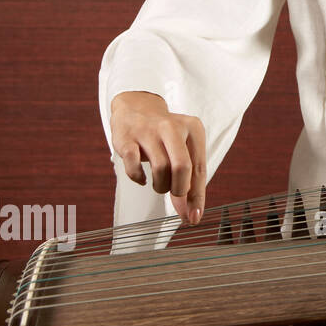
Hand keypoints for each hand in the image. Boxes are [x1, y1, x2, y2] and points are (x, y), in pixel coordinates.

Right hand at [110, 91, 207, 225]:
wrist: (136, 107)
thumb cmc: (166, 138)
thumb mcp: (184, 150)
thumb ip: (189, 180)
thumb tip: (191, 215)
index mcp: (194, 129)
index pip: (199, 169)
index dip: (197, 197)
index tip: (193, 218)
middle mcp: (173, 127)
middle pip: (182, 168)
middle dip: (179, 189)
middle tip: (172, 193)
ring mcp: (148, 131)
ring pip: (160, 169)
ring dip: (160, 185)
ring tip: (159, 183)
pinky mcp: (126, 137)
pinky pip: (134, 166)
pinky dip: (138, 178)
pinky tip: (142, 178)